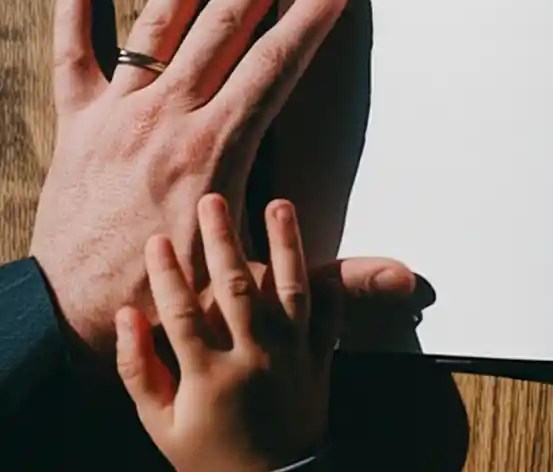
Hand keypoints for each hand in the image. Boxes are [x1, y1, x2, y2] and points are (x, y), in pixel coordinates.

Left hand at [30, 0, 415, 357]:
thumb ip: (337, 280)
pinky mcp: (76, 128)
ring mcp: (116, 116)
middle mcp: (166, 118)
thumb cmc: (167, 298)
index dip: (308, 22)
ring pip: (155, 30)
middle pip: (222, 30)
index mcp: (215, 148)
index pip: (273, 67)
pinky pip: (71, 64)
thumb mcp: (260, 286)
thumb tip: (406, 279)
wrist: (72, 317)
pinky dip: (71, 22)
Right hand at [117, 194, 334, 471]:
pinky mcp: (321, 363)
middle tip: (213, 200)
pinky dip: (328, 290)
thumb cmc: (209, 455)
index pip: (183, 313)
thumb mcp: (162, 424)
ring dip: (286, 244)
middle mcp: (255, 359)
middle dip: (224, 240)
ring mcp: (293, 358)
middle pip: (238, 288)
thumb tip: (127, 316)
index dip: (168, 274)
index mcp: (209, 376)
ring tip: (279, 205)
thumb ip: (141, 370)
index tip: (158, 238)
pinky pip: (330, 320)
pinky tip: (320, 261)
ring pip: (291, 292)